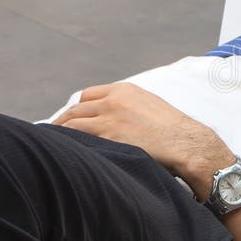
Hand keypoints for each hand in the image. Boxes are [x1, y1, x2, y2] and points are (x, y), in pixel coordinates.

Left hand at [51, 82, 232, 197]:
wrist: (186, 143)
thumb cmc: (174, 132)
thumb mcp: (152, 108)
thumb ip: (132, 109)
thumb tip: (121, 122)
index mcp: (126, 90)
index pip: (89, 95)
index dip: (79, 108)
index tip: (73, 119)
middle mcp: (114, 99)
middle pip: (77, 107)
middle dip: (65, 120)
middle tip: (56, 134)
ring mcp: (108, 116)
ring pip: (72, 121)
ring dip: (61, 132)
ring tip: (54, 145)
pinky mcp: (107, 134)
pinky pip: (75, 135)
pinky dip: (66, 141)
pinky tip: (62, 150)